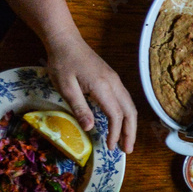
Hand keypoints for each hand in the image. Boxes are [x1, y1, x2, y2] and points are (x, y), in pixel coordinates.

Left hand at [44, 30, 136, 152]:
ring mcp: (115, 80)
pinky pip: (125, 100)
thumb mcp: (65, 87)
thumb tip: (90, 128)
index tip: (111, 147)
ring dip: (130, 125)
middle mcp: (114, 83)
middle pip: (130, 112)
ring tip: (126, 141)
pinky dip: (126, 115)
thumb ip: (79, 108)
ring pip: (130, 106)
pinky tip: (121, 123)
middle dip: (130, 133)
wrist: (65, 40)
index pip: (116, 115)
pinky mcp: (112, 79)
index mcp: (103, 86)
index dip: (115, 133)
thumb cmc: (62, 63)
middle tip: (127, 150)